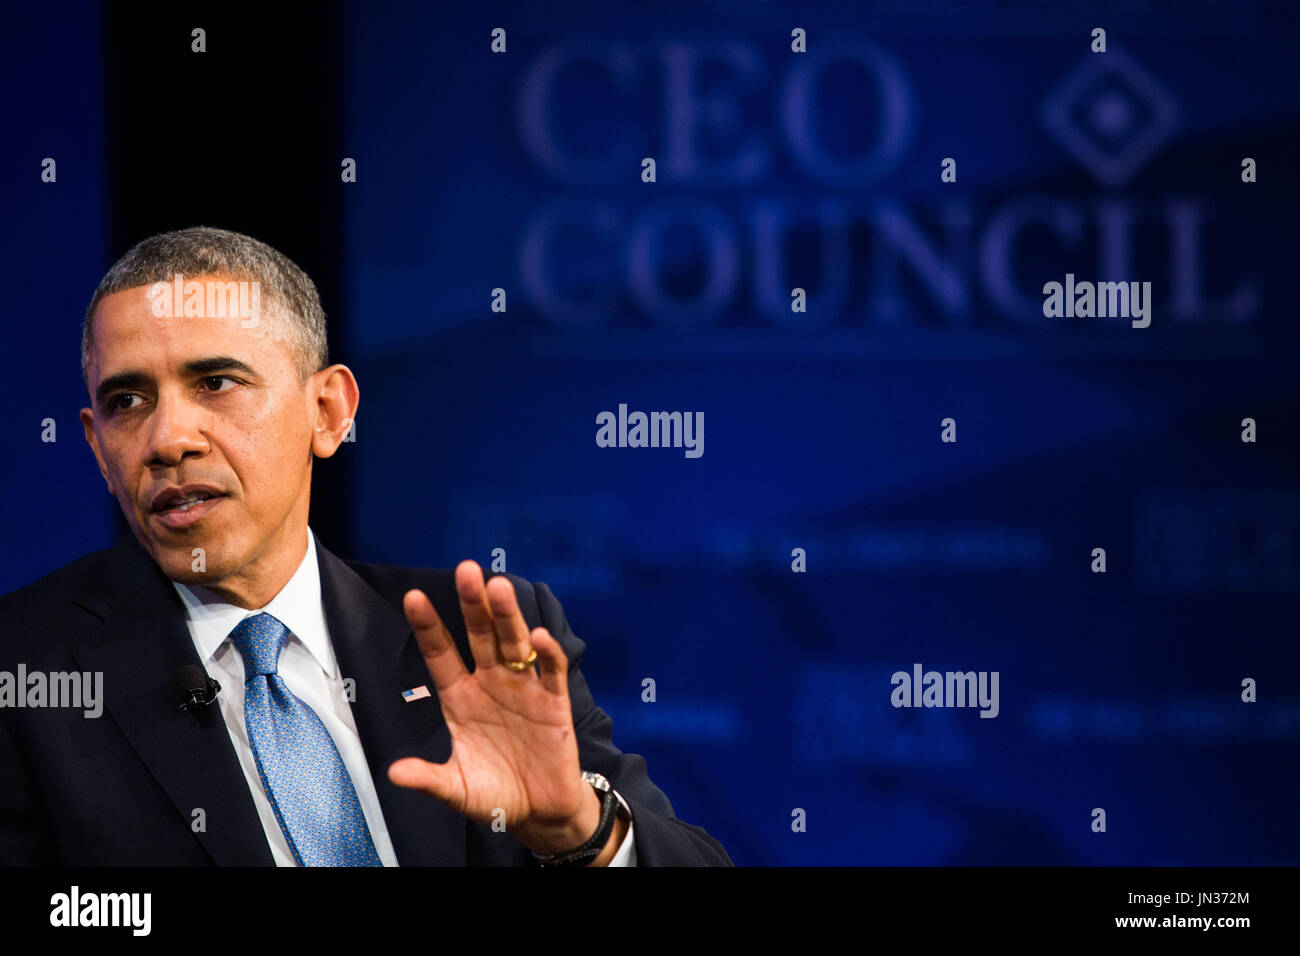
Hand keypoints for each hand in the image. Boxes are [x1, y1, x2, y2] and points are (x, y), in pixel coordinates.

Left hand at [387, 561, 612, 858]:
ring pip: (514, 644)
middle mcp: (490, 684)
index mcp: (460, 699)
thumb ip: (429, 779)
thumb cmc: (494, 795)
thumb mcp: (456, 789)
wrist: (539, 812)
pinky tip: (539, 636)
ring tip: (498, 588)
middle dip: (473, 604)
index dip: (429, 626)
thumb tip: (393, 772)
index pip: (442, 654)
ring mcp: (523, 689)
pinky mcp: (553, 702)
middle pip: (480, 636)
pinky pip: (551, 670)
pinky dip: (548, 653)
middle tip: (466, 570)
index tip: (413, 597)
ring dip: (508, 616)